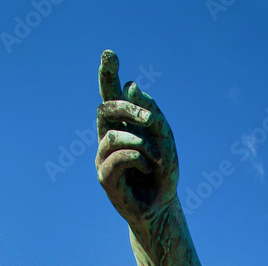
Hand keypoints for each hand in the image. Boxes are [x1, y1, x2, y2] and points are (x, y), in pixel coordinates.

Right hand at [96, 50, 178, 227]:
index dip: (108, 75)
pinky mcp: (104, 176)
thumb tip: (132, 86)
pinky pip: (118, 157)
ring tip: (156, 158)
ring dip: (141, 143)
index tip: (110, 54)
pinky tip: (147, 168)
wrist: (162, 208)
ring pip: (113, 135)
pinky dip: (137, 158)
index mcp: (122, 125)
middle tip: (149, 118)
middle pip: (106, 108)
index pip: (111, 95)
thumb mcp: (165, 142)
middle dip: (127, 108)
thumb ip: (152, 116)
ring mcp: (103, 155)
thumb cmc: (162, 174)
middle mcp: (108, 136)